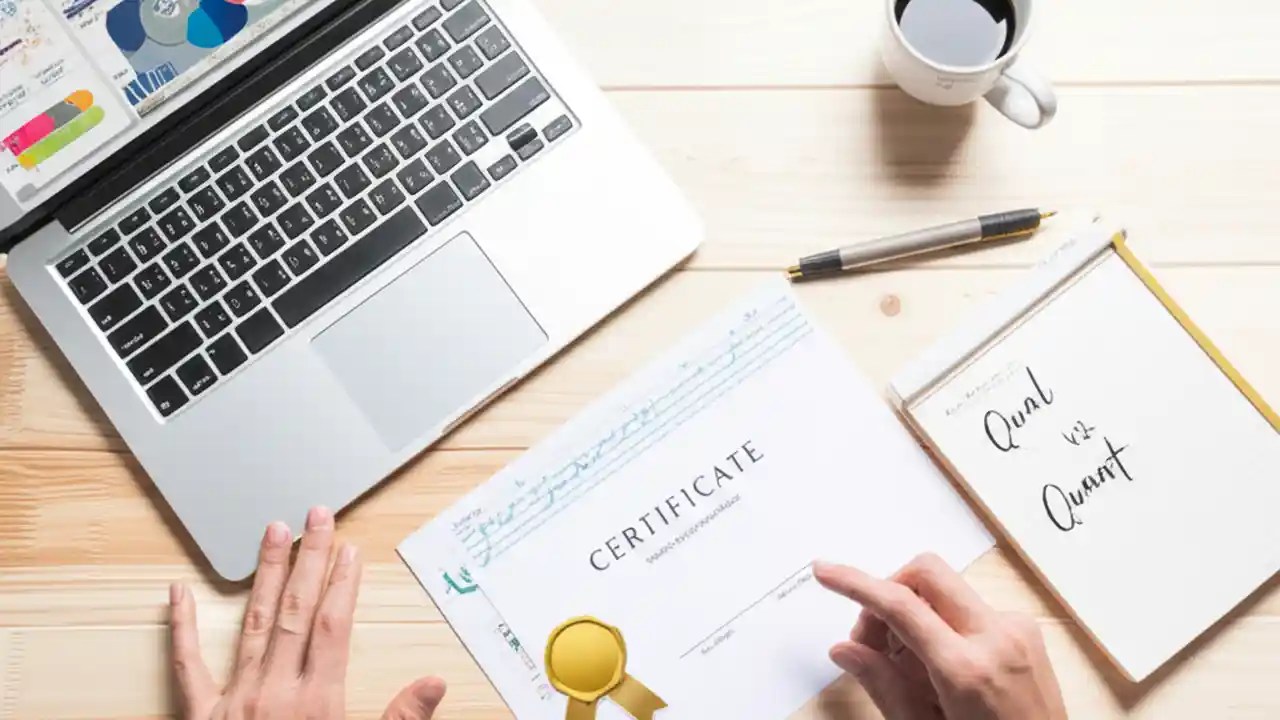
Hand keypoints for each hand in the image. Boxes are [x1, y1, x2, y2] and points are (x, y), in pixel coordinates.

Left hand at [168, 507, 446, 718]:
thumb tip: (433, 683)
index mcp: (318, 703)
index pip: (333, 626)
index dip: (343, 583)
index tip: (349, 548)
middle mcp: (275, 693)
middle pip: (296, 612)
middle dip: (309, 560)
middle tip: (316, 516)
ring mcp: (235, 701)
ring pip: (252, 624)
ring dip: (264, 575)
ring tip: (271, 532)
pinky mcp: (200, 717)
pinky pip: (187, 666)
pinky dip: (181, 628)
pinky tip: (176, 594)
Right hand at [814, 554, 1066, 719]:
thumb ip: (885, 688)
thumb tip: (845, 650)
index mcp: (968, 670)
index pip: (901, 605)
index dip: (855, 584)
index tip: (826, 572)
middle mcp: (997, 638)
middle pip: (926, 573)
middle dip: (888, 590)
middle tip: (872, 638)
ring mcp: (1016, 629)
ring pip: (945, 589)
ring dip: (914, 611)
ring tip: (908, 666)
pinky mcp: (1025, 630)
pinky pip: (968, 607)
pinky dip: (941, 623)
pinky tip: (939, 666)